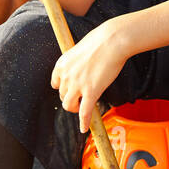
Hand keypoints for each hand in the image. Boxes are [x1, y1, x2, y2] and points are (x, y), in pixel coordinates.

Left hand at [51, 18, 130, 133]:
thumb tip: (81, 68)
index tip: (71, 89)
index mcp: (61, 64)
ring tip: (82, 109)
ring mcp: (78, 85)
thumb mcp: (80, 49)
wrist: (112, 41)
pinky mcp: (91, 92)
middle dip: (72, 97)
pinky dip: (84, 122)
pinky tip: (84, 128)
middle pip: (63, 95)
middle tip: (82, 96)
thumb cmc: (100, 41)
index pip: (55, 84)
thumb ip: (76, 62)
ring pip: (69, 106)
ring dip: (75, 109)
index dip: (64, 88)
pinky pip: (84, 113)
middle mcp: (66, 76)